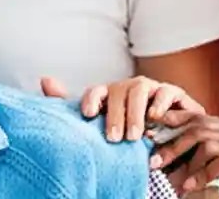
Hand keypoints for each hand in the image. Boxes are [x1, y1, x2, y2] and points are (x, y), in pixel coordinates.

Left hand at [43, 75, 203, 142]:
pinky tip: (156, 118)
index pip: (97, 90)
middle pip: (119, 91)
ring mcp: (152, 89)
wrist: (173, 139)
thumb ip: (73, 106)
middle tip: (115, 138)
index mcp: (111, 96)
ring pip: (141, 90)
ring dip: (136, 113)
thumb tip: (45, 79)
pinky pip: (167, 92)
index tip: (87, 115)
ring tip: (135, 136)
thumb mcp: (104, 127)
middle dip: (116, 115)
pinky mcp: (174, 94)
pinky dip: (161, 103)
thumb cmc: (133, 133)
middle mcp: (130, 88)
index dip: (91, 100)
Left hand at [153, 110, 218, 198]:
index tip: (150, 132)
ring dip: (186, 163)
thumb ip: (207, 158)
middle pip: (198, 128)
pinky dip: (205, 174)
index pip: (197, 116)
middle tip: (154, 161)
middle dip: (172, 144)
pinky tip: (193, 186)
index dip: (172, 120)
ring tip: (173, 180)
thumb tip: (175, 163)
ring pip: (208, 143)